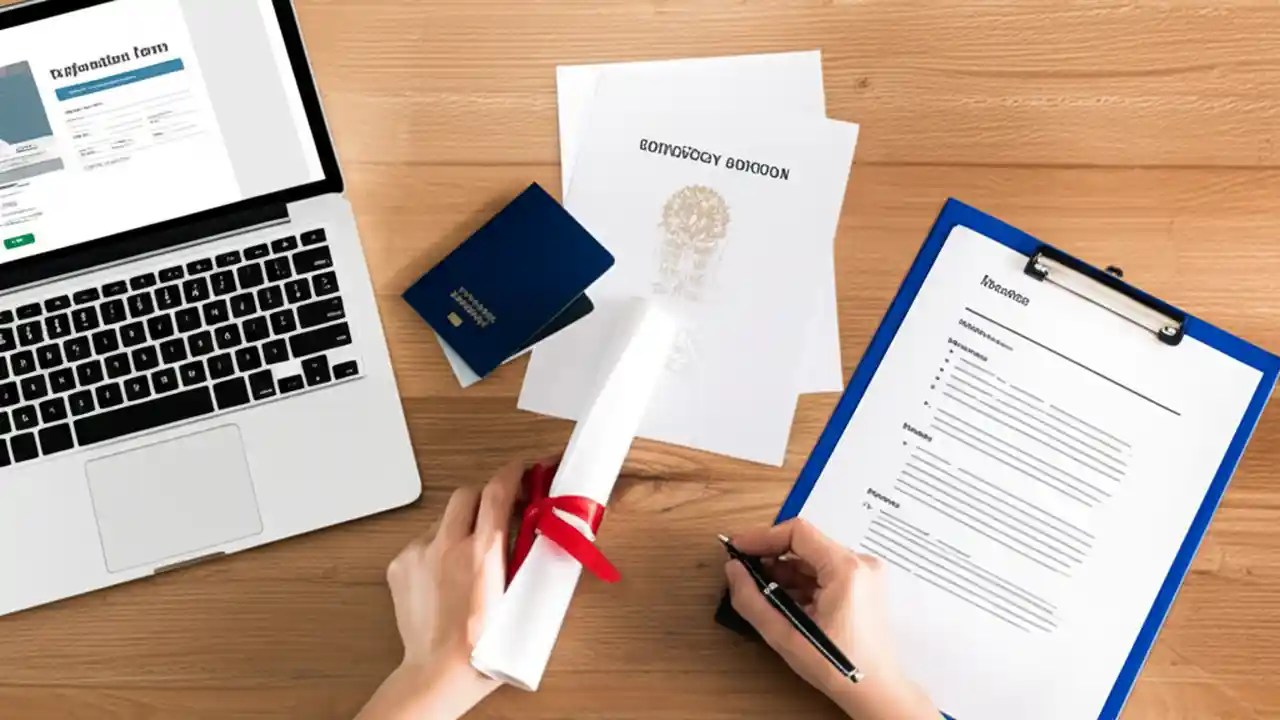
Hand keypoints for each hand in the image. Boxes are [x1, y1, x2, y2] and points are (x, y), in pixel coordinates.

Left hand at [357, 459, 530, 719]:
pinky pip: (423, 541)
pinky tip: (446, 574)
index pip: (499, 490)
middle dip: (486, 496)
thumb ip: (529, 558)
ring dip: (461, 525)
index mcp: (483, 553)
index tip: (525, 467)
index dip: (515, 470)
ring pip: (444, 518)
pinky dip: (437, 548)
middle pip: (469, 493)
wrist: (438, 673)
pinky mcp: (400, 565)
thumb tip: (539, 529)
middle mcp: (448, 546)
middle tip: (500, 510)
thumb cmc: (484, 649)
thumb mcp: (521, 599)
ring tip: (470, 555)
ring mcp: (420, 554)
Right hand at [725, 519, 936, 719]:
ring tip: (762, 589)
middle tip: (744, 570)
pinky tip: (784, 598)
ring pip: (813, 558)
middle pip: (805, 544)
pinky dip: (801, 581)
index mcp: (846, 570)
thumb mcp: (785, 636)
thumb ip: (752, 600)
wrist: (875, 691)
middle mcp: (861, 564)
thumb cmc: (838, 667)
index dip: (763, 536)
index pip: (798, 532)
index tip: (739, 548)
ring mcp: (865, 574)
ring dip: (785, 570)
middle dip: (771, 555)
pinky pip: (825, 571)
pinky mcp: (863, 584)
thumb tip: (733, 570)